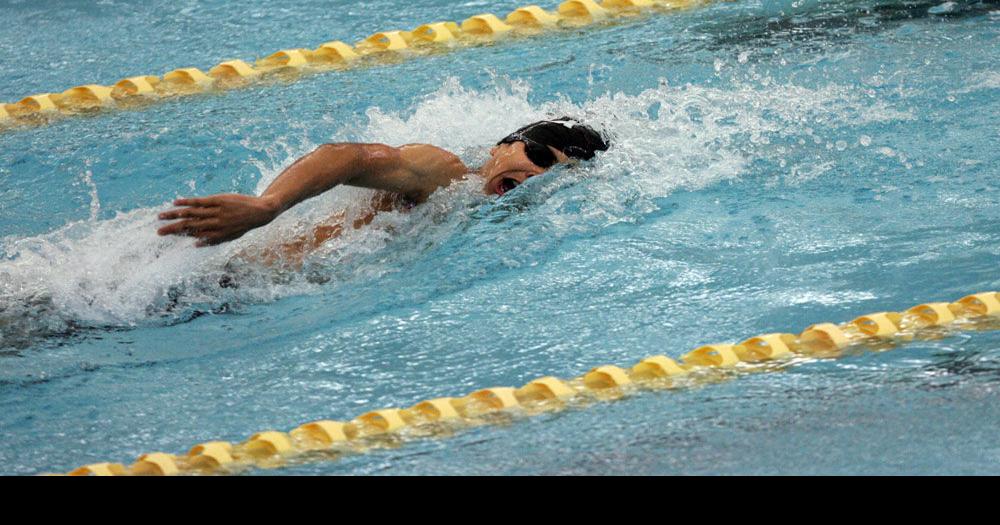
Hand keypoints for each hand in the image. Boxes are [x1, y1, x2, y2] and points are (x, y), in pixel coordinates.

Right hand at [157, 194, 280, 246]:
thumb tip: (194, 245)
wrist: (259, 212)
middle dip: (172, 230)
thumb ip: (212, 241)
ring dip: (174, 215)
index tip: (164, 235)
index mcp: (216, 235)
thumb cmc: (242, 225)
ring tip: (161, 216)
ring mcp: (216, 212)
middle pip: (189, 227)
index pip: (192, 236)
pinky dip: (187, 202)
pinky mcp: (218, 200)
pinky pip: (200, 201)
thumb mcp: (229, 237)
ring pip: (191, 213)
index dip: (178, 236)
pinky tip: (176, 202)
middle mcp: (214, 224)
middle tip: (157, 232)